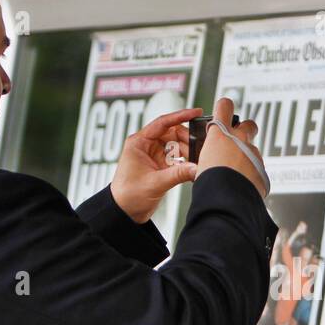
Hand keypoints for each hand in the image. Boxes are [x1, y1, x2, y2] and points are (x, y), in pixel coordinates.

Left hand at [109, 106, 202, 223]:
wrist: (124, 212)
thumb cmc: (128, 195)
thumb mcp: (155, 183)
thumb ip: (178, 175)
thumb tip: (198, 168)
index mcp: (139, 142)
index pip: (162, 123)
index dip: (180, 116)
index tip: (196, 112)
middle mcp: (146, 146)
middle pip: (173, 134)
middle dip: (187, 141)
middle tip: (199, 149)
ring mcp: (154, 156)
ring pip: (176, 147)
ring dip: (187, 153)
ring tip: (196, 162)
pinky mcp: (160, 167)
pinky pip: (177, 160)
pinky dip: (185, 163)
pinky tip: (192, 169)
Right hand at [198, 97, 266, 197]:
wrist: (227, 199)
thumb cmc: (210, 181)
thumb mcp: (201, 161)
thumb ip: (210, 153)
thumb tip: (212, 157)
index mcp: (221, 134)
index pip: (225, 106)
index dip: (224, 107)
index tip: (224, 110)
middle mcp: (241, 140)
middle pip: (249, 125)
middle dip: (245, 131)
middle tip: (236, 141)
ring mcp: (254, 154)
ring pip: (253, 150)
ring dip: (246, 158)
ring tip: (235, 173)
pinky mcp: (262, 170)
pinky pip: (257, 168)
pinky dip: (251, 174)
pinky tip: (241, 184)